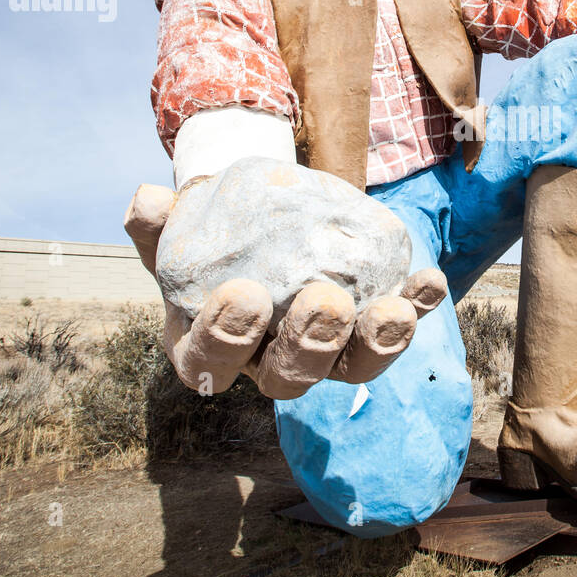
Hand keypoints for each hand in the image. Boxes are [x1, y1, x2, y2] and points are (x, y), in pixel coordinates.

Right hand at [123, 181, 447, 398]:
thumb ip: (156, 223)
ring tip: (395, 310)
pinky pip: (396, 326)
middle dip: (311, 344)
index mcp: (208, 352)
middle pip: (290, 376)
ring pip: (351, 366)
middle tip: (326, 302)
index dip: (224, 338)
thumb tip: (146, 200)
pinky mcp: (368, 331)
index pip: (210, 362)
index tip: (244, 294)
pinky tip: (429, 281)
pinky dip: (416, 306)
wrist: (257, 226)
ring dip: (377, 342)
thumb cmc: (207, 236)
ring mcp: (325, 355)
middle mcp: (268, 364)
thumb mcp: (175, 230)